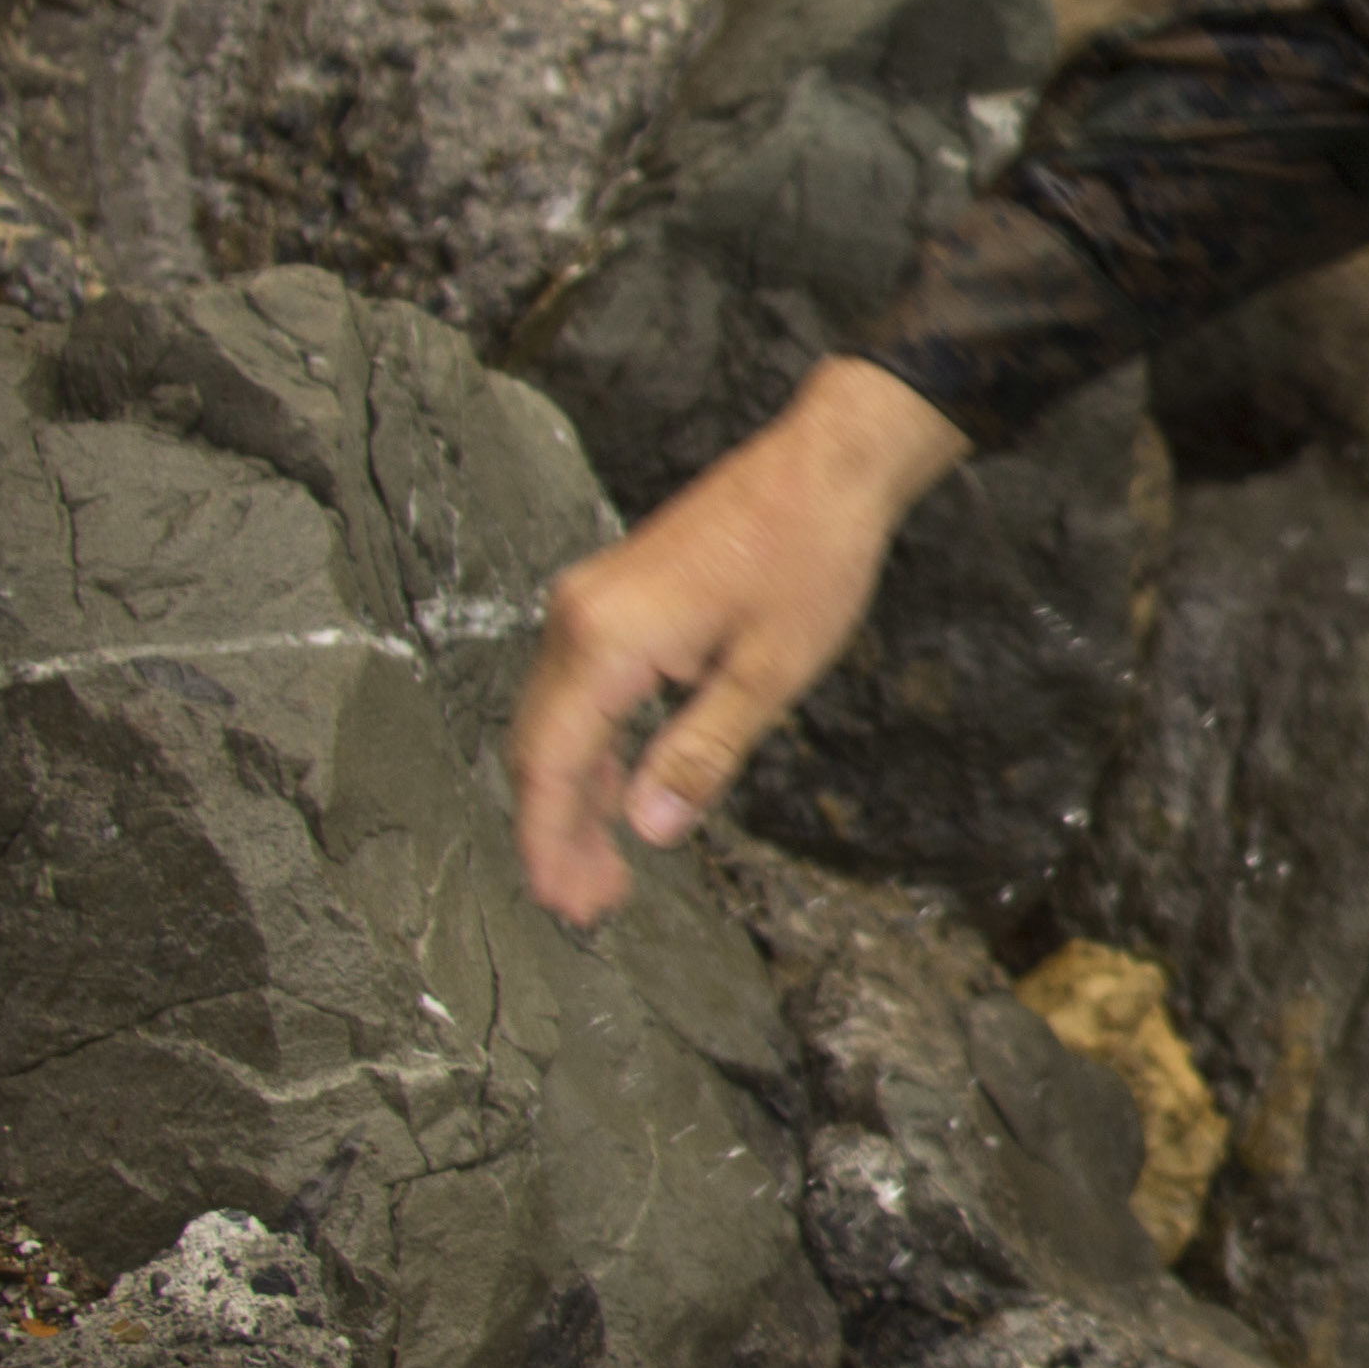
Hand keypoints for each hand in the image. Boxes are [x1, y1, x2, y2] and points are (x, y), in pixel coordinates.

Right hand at [508, 357, 967, 923]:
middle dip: (558, 831)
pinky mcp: (615, 599)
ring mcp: (592, 604)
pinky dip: (596, 747)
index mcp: (606, 638)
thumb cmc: (811, 554)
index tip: (562, 903)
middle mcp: (579, 618)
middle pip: (541, 748)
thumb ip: (701, 755)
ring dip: (576, 795)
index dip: (550, 842)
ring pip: (558, 721)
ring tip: (604, 868)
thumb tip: (649, 830)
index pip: (553, 764)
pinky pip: (583, 689)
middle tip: (589, 904)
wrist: (826, 463)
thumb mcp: (769, 673)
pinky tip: (622, 792)